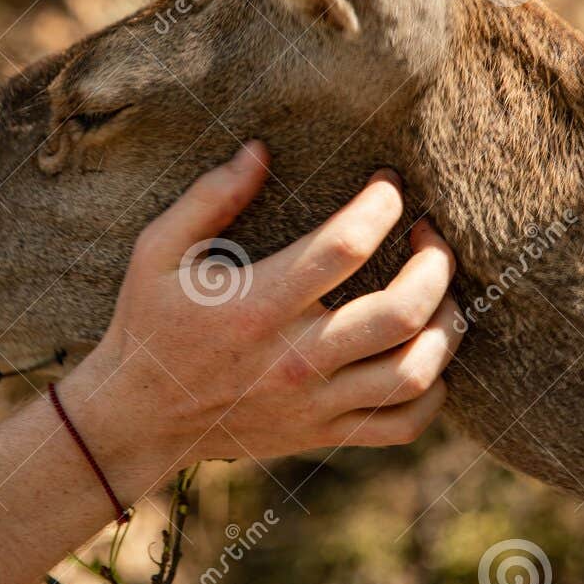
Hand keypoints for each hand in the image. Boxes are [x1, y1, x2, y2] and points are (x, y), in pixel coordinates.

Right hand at [57, 141, 458, 496]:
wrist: (137, 421)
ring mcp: (313, 402)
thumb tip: (260, 150)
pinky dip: (432, 389)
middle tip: (429, 235)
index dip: (380, 205)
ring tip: (442, 292)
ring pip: (414, 372)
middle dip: (435, 262)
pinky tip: (424, 351)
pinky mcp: (323, 434)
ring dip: (446, 325)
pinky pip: (402, 424)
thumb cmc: (149, 325)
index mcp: (257, 305)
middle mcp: (293, 357)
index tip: (388, 184)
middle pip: (401, 311)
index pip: (344, 246)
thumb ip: (209, 197)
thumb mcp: (158, 251)